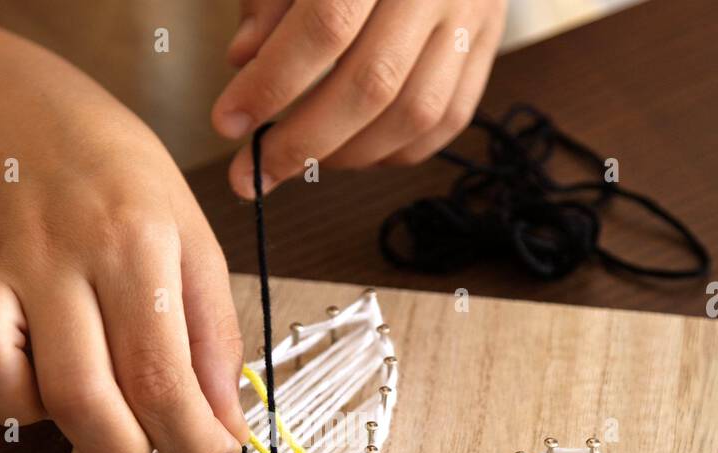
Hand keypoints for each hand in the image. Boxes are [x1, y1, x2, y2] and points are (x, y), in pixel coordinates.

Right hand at [0, 51, 246, 452]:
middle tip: (141, 437)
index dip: (190, 442)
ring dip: (30, 411)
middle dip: (120, 449)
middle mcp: (54, 258)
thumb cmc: (121, 188)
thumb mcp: (195, 243)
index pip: (159, 379)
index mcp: (131, 246)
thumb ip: (213, 341)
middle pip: (77, 397)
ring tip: (62, 388)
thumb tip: (222, 433)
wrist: (24, 117)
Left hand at [212, 0, 505, 197]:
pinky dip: (394, 150)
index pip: (327, 26)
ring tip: (300, 160)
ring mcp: (473, 13)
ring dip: (348, 154)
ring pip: (415, 114)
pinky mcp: (489, 41)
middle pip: (372, 84)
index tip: (228, 124)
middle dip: (304, 142)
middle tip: (254, 172)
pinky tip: (350, 151)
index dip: (272, 83)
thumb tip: (243, 62)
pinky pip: (447, 120)